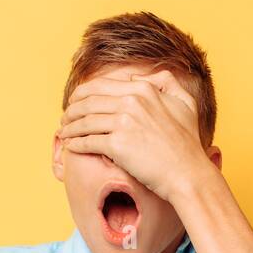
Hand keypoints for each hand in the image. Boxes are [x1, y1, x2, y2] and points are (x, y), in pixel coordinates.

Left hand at [59, 69, 213, 201]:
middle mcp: (132, 101)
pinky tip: (70, 146)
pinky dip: (75, 143)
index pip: (101, 85)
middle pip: (88, 101)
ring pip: (85, 121)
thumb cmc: (188, 143)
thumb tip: (143, 78)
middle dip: (71, 110)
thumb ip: (167, 83)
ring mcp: (124, 122)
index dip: (83, 94)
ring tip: (64, 133)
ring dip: (70, 127)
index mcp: (144, 89)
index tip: (76, 102)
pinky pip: (87, 141)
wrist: (188, 173)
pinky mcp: (117, 145)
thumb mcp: (186, 103)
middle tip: (65, 118)